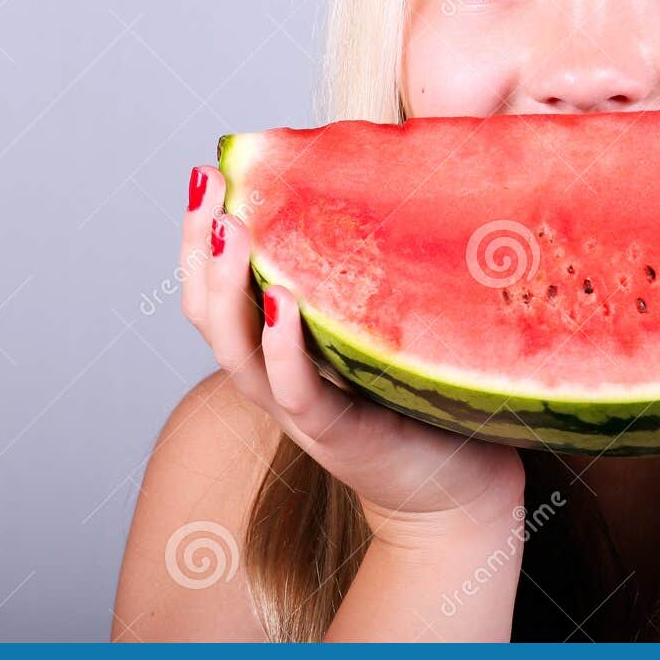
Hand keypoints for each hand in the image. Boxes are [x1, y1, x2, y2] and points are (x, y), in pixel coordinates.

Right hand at [179, 165, 525, 534]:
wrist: (460, 488)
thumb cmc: (426, 395)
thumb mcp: (385, 322)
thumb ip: (366, 273)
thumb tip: (376, 182)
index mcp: (281, 347)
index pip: (218, 291)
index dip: (201, 237)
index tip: (209, 172)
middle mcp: (276, 377)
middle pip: (209, 314)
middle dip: (198, 247)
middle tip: (206, 184)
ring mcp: (299, 409)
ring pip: (236, 351)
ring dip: (228, 286)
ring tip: (229, 228)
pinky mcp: (335, 434)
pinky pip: (294, 390)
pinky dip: (280, 348)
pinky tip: (280, 303)